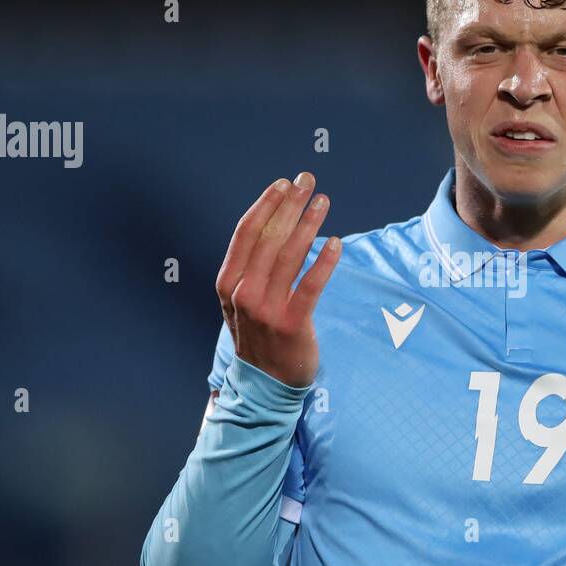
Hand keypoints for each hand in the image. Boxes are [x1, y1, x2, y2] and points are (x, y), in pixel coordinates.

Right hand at [215, 171, 340, 388]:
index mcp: (228, 283)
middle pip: (269, 238)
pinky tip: (336, 243)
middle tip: (307, 181)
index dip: (265, 205)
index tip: (283, 184)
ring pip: (289, 257)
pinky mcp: (292, 325)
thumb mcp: (242, 300)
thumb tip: (274, 224)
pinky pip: (310, 287)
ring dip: (308, 224)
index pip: (246, 234)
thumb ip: (251, 268)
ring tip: (323, 202)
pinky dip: (324, 262)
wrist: (265, 384)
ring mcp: (266, 310)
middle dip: (289, 205)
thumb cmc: (259, 335)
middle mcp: (243, 294)